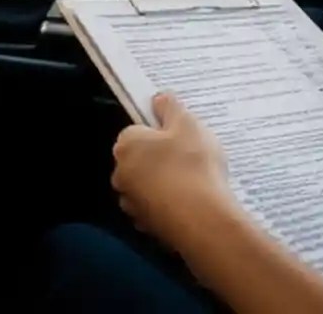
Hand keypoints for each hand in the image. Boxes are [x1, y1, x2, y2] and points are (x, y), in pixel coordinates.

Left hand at [111, 93, 236, 251]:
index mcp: (126, 145)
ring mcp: (131, 202)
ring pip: (149, 186)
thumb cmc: (192, 164)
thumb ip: (170, 107)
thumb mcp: (187, 124)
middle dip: (161, 158)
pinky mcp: (146, 226)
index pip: (137, 131)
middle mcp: (121, 174)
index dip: (161, 133)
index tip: (182, 138)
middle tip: (191, 159)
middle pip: (141, 159)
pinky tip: (192, 205)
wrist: (201, 219)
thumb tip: (158, 98)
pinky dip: (170, 206)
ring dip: (165, 184)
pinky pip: (158, 209)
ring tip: (196, 183)